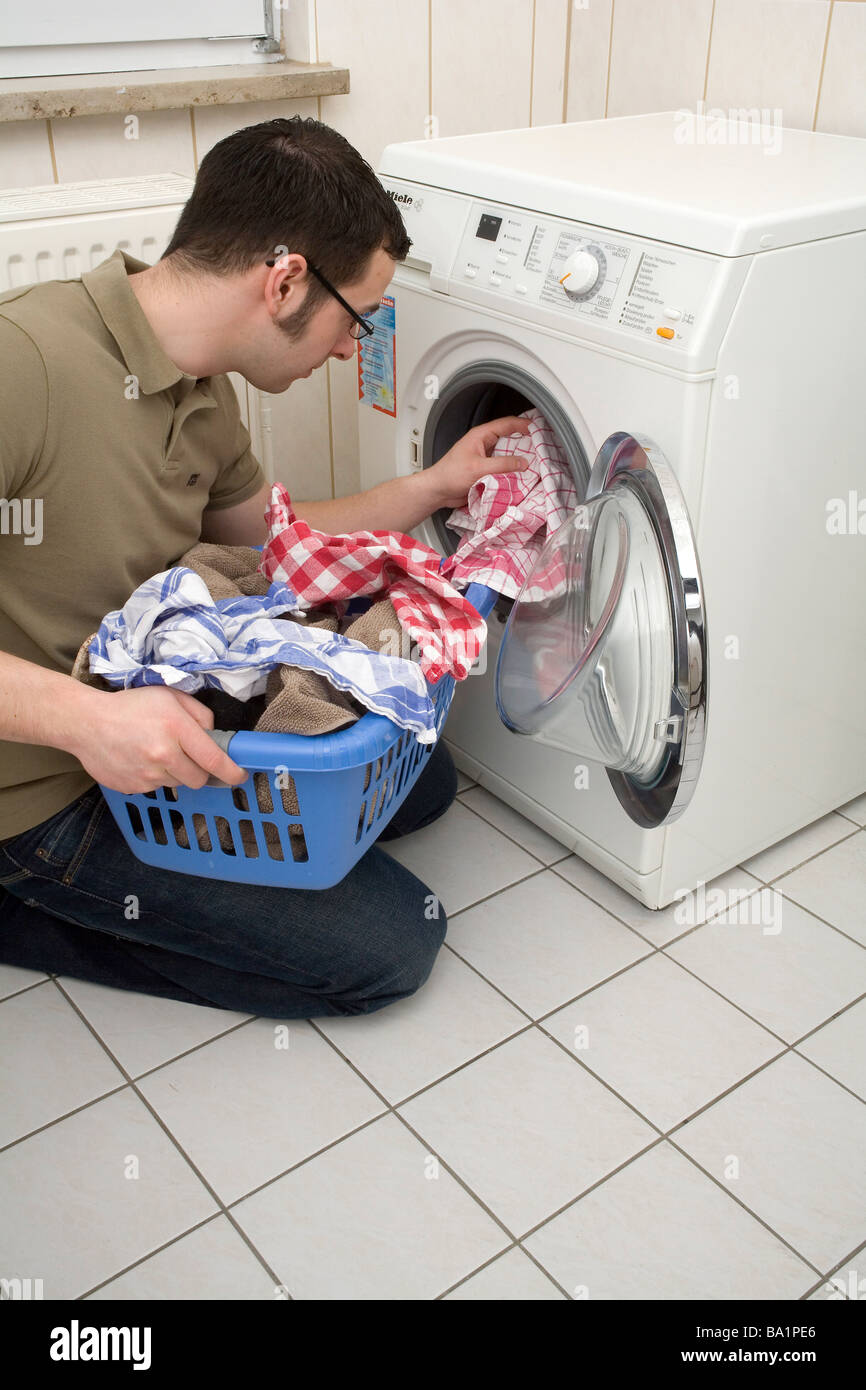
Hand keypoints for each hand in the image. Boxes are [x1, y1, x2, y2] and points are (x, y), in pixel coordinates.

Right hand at [69, 685, 249, 794]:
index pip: (214, 760)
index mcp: (177, 729)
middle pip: (198, 779)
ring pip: (177, 784)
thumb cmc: (131, 705)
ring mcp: (147, 775)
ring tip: (156, 752)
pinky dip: (155, 777)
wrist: (86, 722)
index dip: (232, 772)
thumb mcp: (170, 696)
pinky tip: (140, 759)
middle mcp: (164, 755)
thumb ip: (200, 714)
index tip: (240, 776)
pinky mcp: (133, 787)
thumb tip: (214, 736)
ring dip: (175, 773)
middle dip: (200, 771)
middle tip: (188, 756)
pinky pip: (156, 788)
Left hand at [427, 415, 533, 509]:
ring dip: (519, 457)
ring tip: (535, 460)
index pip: (506, 424)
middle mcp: (484, 444)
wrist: (438, 491)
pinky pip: (503, 467)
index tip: (539, 429)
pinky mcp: (486, 470)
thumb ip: (502, 465)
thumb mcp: (478, 468)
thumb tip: (523, 462)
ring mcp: (486, 457)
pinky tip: (522, 474)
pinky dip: (512, 469)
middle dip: (525, 441)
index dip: (523, 424)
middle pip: (510, 438)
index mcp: (481, 435)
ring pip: (508, 453)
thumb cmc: (450, 475)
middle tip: (541, 446)